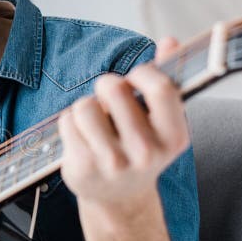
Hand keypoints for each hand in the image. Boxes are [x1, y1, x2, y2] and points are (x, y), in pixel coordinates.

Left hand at [58, 38, 188, 213]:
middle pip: (114, 89)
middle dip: (107, 86)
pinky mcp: (83, 167)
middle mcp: (146, 153)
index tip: (135, 78)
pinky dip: (70, 123)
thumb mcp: (160, 121)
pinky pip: (67, 122)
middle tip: (109, 101)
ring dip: (85, 107)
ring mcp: (113, 163)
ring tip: (94, 123)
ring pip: (85, 105)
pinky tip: (81, 139)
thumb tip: (170, 41)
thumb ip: (165, 81)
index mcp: (174, 137)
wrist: (119, 199)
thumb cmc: (139, 149)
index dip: (143, 73)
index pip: (161, 88)